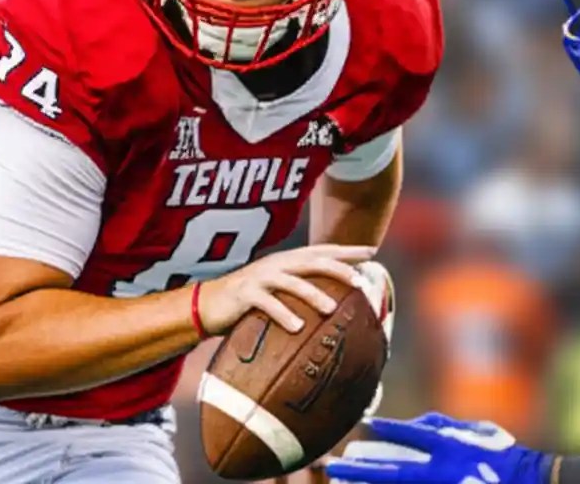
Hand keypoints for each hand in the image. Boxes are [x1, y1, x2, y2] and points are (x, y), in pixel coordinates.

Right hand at [197, 245, 375, 334]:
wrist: (207, 304)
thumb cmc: (249, 300)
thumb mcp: (277, 289)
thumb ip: (300, 289)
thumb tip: (335, 301)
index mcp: (287, 261)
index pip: (322, 251)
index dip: (347, 250)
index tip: (372, 251)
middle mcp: (276, 264)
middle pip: (312, 261)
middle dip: (338, 268)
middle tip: (360, 281)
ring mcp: (260, 277)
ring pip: (292, 282)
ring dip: (313, 294)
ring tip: (331, 309)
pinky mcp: (245, 294)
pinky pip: (267, 303)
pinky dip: (283, 314)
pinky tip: (297, 327)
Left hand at [326, 413, 552, 483]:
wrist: (529, 483)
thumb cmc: (502, 456)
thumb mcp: (478, 432)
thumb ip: (445, 426)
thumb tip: (415, 423)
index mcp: (452, 447)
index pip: (413, 436)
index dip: (388, 430)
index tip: (364, 426)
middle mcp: (442, 471)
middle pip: (392, 470)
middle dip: (360, 468)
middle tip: (333, 464)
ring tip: (339, 482)